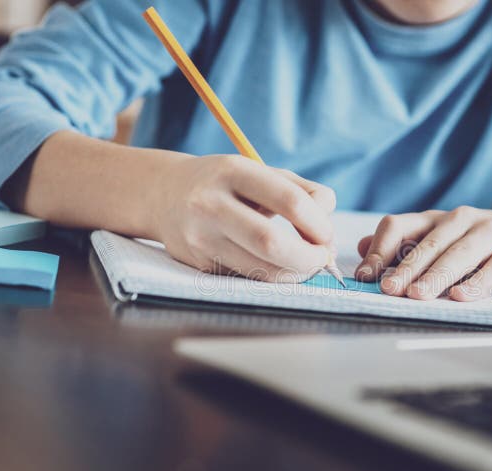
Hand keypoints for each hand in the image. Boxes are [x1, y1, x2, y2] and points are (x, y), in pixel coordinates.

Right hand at [154, 154, 335, 281]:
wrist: (163, 194)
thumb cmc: (228, 184)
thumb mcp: (262, 173)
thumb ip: (304, 193)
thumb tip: (328, 235)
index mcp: (233, 171)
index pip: (290, 202)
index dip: (319, 224)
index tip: (327, 235)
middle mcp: (211, 203)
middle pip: (272, 243)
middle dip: (309, 258)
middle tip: (323, 258)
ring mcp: (200, 236)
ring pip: (261, 270)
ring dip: (294, 273)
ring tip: (305, 263)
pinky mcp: (197, 263)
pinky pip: (247, 278)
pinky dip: (270, 275)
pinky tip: (275, 264)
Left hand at [355, 207, 491, 300]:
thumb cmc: (491, 247)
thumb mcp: (446, 242)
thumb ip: (406, 245)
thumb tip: (362, 247)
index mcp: (439, 219)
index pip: (400, 225)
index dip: (379, 249)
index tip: (365, 275)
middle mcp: (463, 220)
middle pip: (428, 242)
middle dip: (405, 267)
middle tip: (388, 289)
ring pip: (459, 253)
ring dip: (437, 275)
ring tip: (418, 295)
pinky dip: (478, 283)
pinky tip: (462, 296)